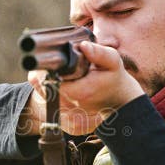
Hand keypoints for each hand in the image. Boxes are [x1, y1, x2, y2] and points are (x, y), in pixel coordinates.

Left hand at [19, 42, 143, 135]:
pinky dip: (48, 93)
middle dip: (44, 75)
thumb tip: (84, 46)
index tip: (50, 61)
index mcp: (81, 92)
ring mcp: (68, 115)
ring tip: (51, 73)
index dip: (47, 70)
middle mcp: (72, 106)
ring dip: (44, 84)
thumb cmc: (115, 79)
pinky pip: (49, 104)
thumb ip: (100, 53)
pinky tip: (53, 84)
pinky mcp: (65, 119)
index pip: (51, 81)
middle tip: (49, 64)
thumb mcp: (113, 62)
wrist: (120, 101)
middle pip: (44, 89)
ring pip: (44, 97)